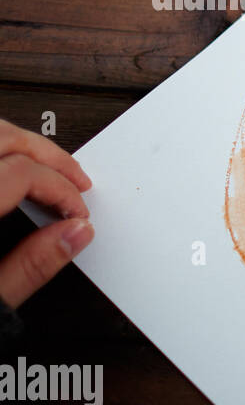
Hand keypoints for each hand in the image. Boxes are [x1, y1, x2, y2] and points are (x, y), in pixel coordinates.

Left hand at [0, 120, 93, 307]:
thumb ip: (31, 266)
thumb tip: (77, 234)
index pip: (21, 174)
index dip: (60, 190)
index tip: (77, 213)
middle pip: (2, 138)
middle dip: (46, 153)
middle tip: (75, 178)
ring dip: (19, 143)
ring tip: (45, 168)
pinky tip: (8, 169)